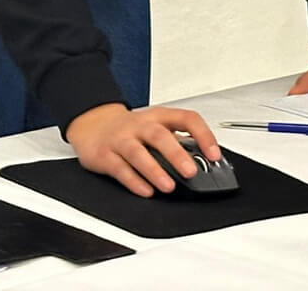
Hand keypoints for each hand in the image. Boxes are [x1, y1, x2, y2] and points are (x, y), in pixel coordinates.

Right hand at [64, 102, 219, 197]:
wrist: (92, 124)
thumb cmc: (131, 129)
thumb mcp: (155, 127)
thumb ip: (176, 141)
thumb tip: (203, 161)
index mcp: (159, 117)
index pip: (186, 118)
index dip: (203, 135)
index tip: (214, 154)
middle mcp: (139, 125)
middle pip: (159, 136)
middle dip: (176, 154)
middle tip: (190, 172)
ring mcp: (121, 139)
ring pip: (137, 152)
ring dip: (154, 170)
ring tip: (168, 186)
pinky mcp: (104, 155)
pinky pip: (119, 168)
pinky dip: (134, 181)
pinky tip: (146, 190)